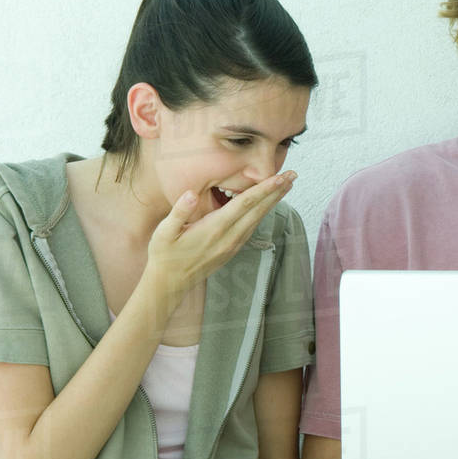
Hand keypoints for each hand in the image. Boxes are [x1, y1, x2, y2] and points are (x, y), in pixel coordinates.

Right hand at [146, 171, 295, 296]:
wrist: (170, 283)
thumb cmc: (164, 254)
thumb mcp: (164, 232)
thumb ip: (179, 212)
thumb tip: (190, 194)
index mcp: (215, 228)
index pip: (245, 204)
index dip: (264, 189)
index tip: (280, 177)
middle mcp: (229, 237)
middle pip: (259, 210)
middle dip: (277, 191)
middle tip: (293, 175)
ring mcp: (233, 245)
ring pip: (259, 218)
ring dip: (274, 201)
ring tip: (286, 185)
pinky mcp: (232, 249)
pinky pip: (252, 227)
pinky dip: (263, 213)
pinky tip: (268, 205)